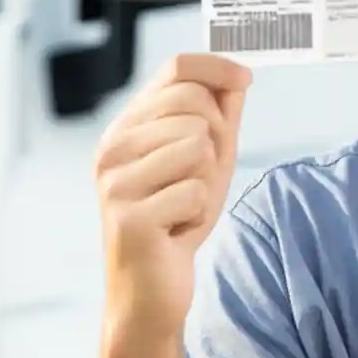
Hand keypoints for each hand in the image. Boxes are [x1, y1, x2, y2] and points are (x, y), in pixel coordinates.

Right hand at [94, 54, 252, 339]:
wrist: (152, 290)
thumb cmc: (179, 220)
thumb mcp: (209, 161)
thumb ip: (221, 118)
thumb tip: (238, 75)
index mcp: (127, 126)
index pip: (175, 68)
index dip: (217, 67)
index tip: (245, 78)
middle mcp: (113, 147)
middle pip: (192, 104)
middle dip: (216, 139)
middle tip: (201, 177)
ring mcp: (116, 181)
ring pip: (198, 147)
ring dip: (207, 182)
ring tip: (183, 205)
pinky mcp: (128, 216)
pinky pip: (195, 192)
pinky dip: (199, 213)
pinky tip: (176, 230)